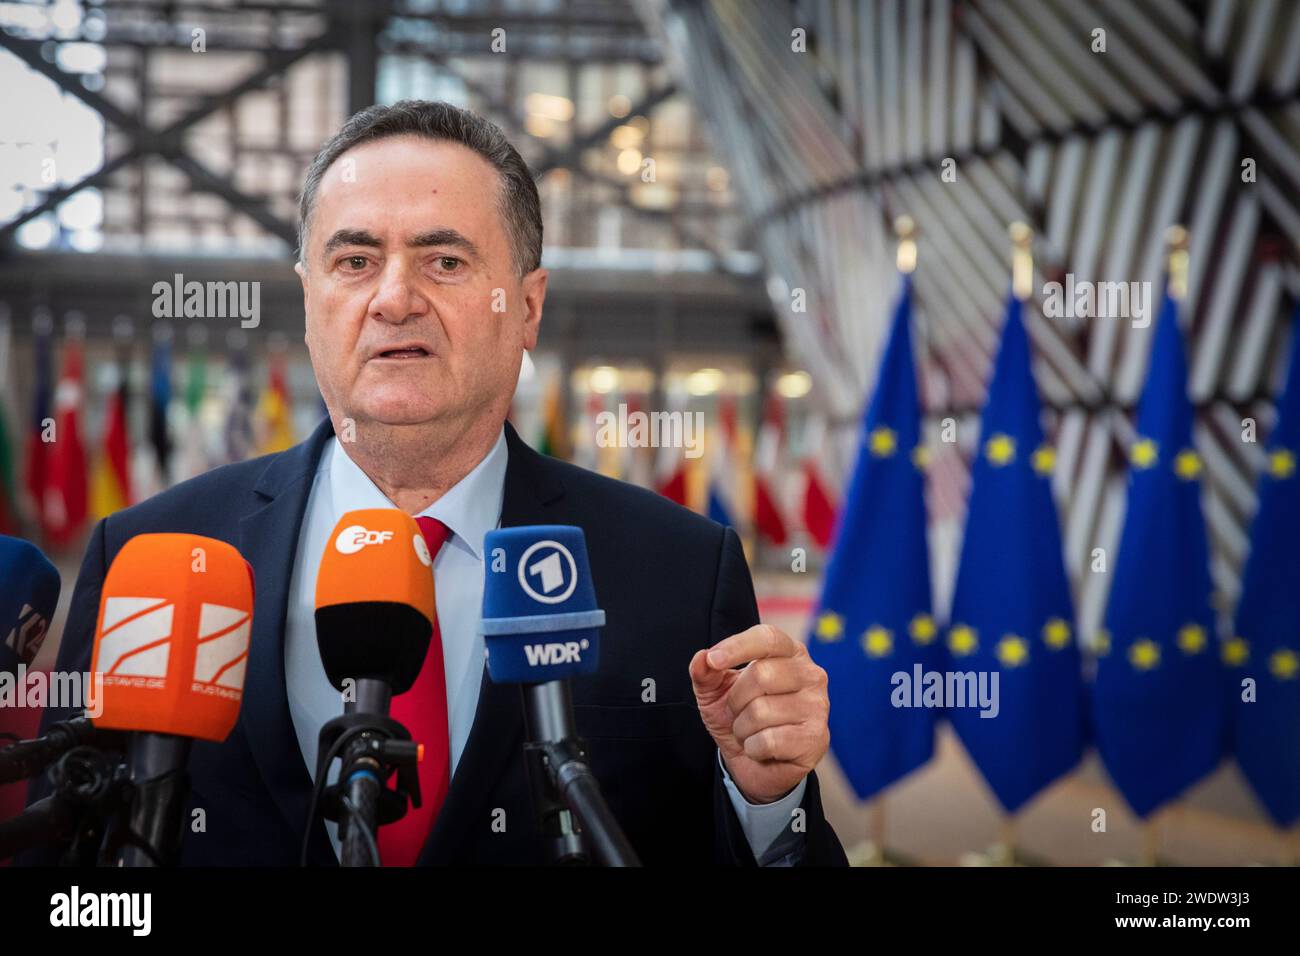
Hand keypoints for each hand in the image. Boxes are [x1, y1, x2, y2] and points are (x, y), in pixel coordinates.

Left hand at [689, 624, 829, 804]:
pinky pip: (769, 740)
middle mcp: (811, 674)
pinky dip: (753, 748)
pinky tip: (762, 750)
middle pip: (761, 675)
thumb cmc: (741, 718)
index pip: (768, 638)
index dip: (738, 646)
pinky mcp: (816, 738)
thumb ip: (706, 673)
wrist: (758, 766)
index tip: (714, 660)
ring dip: (743, 728)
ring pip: (761, 711)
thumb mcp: (715, 693)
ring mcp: (818, 706)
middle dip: (736, 700)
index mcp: (790, 653)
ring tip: (751, 732)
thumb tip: (702, 658)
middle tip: (739, 713)